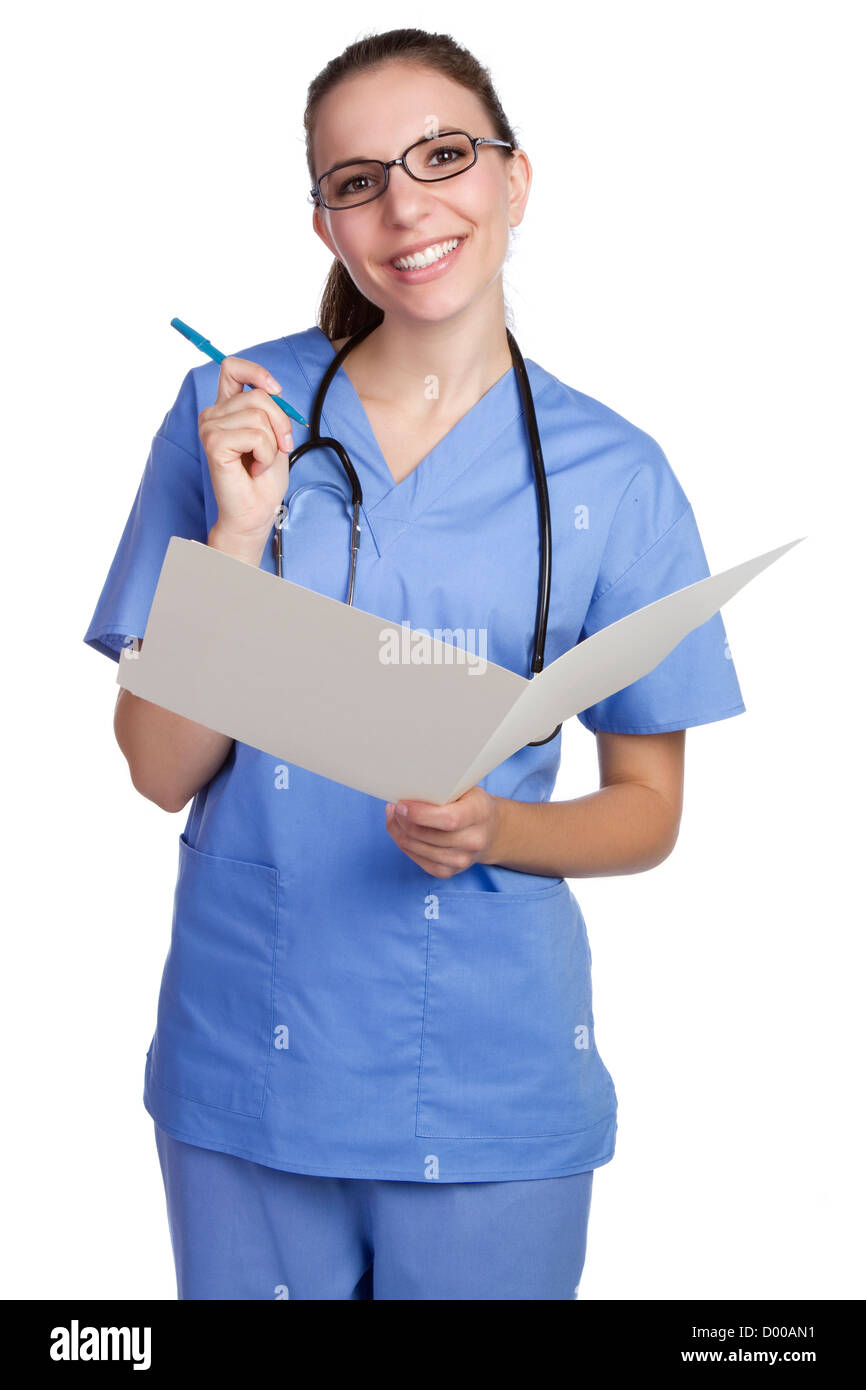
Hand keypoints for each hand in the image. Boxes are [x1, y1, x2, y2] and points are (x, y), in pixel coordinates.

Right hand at [198, 356, 292, 546]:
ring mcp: (209, 427)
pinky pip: (254, 435)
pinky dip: (264, 453)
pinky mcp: (213, 443)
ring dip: (271, 443)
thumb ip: (269, 408)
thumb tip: (271, 389)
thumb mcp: (274, 435)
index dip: (256, 372)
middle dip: (280, 422)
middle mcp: (213, 415)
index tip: (275, 390)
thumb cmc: (263, 479)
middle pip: (257, 395)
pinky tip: (254, 467)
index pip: (232, 368)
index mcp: (226, 409)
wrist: (255, 512)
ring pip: (258, 415)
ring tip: (260, 461)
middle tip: (278, 448)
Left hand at [384, 785, 504, 876]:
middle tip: (395, 807)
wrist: (489, 830)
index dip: (419, 813)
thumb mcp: (464, 787)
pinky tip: (401, 831)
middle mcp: (473, 840)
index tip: (401, 804)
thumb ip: (441, 788)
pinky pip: (416, 859)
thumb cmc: (470, 802)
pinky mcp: (448, 871)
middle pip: (426, 834)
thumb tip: (406, 789)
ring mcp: (461, 860)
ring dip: (399, 831)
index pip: (448, 819)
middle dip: (403, 820)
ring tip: (395, 816)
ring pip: (416, 848)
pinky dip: (404, 844)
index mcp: (479, 813)